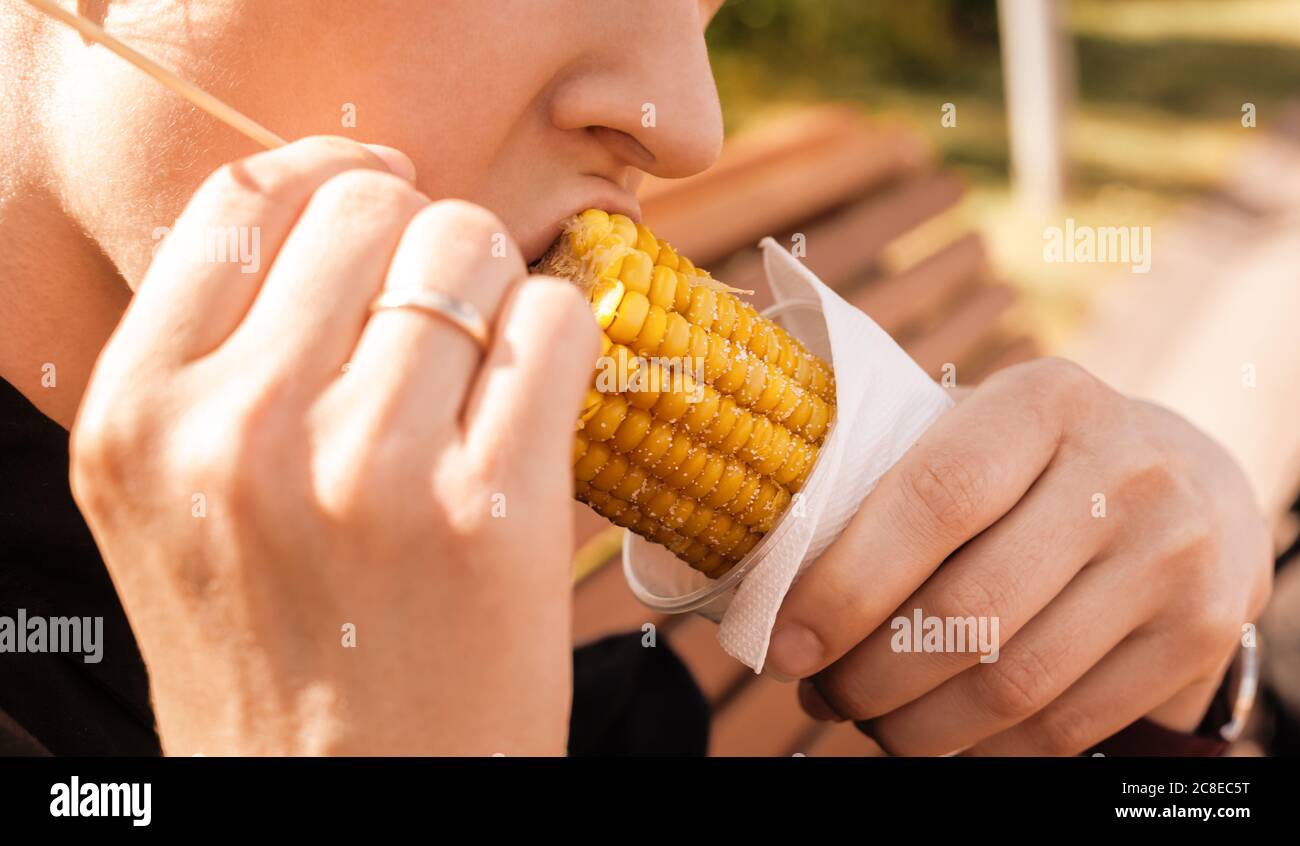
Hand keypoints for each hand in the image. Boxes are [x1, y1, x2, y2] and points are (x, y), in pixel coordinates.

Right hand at [70, 137, 596, 754]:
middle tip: (448, 309)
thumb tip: (347, 208)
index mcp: (137, 421)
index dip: (329, 177)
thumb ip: (225, 368)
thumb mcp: (184, 512)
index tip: (381, 195)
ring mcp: (365, 472)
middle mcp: (235, 434)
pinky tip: (538, 403)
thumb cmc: (282, 657)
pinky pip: (555, 325)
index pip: (241, 204)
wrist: (353, 812)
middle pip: (370, 210)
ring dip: (500, 290)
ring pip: (470, 250)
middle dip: (425, 239)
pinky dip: (563, 341)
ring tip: (490, 372)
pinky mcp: (489, 515)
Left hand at [769, 358, 1271, 754]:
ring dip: (917, 724)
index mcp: (1046, 400)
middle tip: (819, 694)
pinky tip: (940, 737)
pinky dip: (984, 749)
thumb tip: (780, 579)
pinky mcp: (1198, 634)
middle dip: (870, 674)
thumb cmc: (1039, 465)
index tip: (786, 645)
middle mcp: (1124, 470)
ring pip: (1015, 683)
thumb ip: (895, 485)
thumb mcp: (983, 437)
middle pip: (969, 609)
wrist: (1196, 487)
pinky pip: (1067, 726)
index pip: (933, 499)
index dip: (847, 584)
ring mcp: (1173, 555)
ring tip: (867, 721)